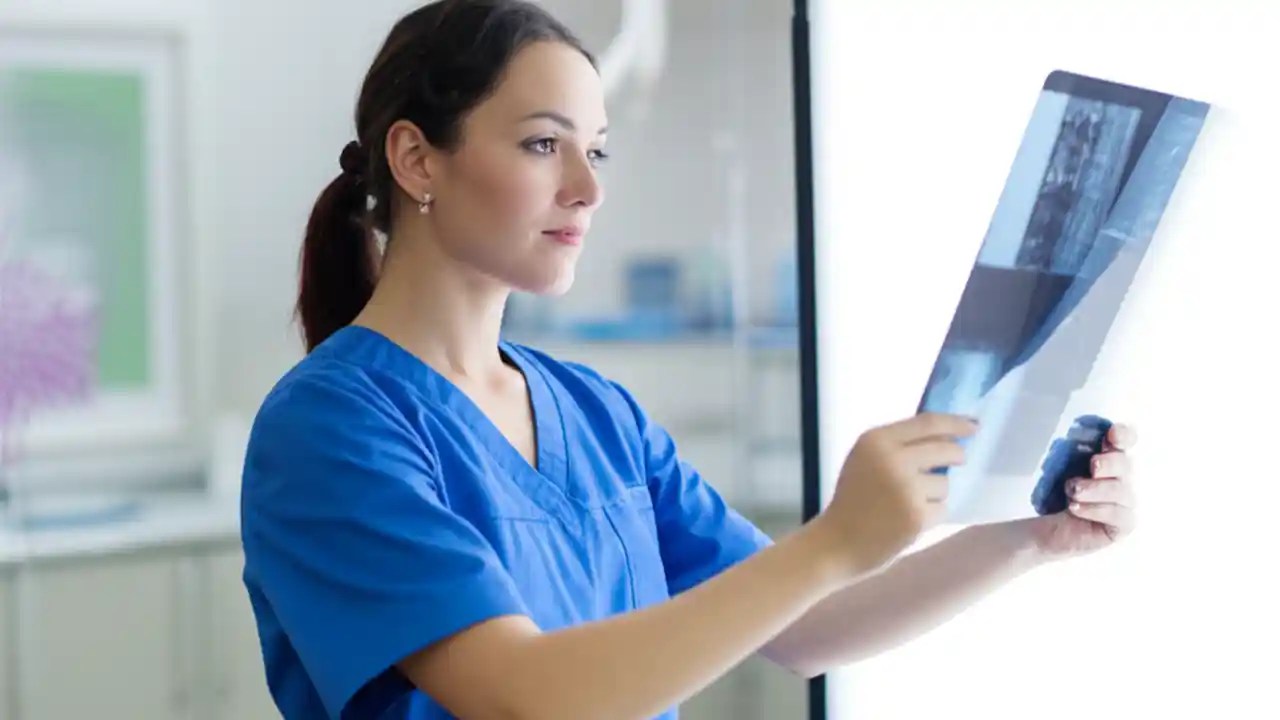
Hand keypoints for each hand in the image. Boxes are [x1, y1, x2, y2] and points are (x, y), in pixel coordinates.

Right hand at [817, 413, 977, 577]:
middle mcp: (892, 459)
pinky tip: (907, 523)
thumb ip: (898, 445)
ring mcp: (906, 487)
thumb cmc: (854, 500)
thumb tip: (947, 437)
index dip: (956, 422)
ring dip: (935, 494)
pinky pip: (942, 508)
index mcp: (875, 440)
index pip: (928, 422)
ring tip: (907, 505)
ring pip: (945, 483)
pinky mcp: (917, 515)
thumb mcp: (865, 460)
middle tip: (960, 461)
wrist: (836, 543)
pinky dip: (930, 516)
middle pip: (945, 449)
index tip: (973, 425)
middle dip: (958, 455)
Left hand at [1028, 423, 1137, 559]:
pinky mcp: (1120, 524)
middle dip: (1111, 463)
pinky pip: (1121, 516)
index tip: (1111, 434)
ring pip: (1123, 491)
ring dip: (1097, 489)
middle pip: (1127, 463)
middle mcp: (1119, 475)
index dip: (1124, 435)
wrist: (1037, 524)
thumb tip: (998, 419)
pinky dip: (1099, 510)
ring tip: (1072, 491)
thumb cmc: (1044, 488)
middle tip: (1092, 466)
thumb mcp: (1042, 461)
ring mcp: (1123, 501)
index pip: (1126, 438)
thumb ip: (1036, 440)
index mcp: (1105, 454)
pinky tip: (1076, 508)